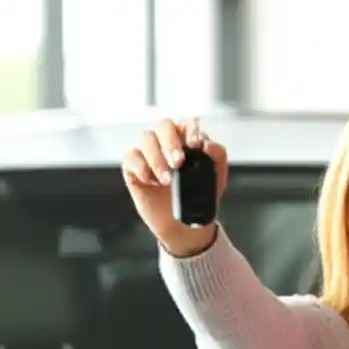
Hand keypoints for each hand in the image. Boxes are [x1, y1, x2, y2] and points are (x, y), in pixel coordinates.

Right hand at [122, 117, 227, 256]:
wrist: (184, 225)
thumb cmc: (200, 196)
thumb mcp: (216, 178)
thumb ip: (218, 156)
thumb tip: (208, 144)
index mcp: (187, 140)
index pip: (186, 123)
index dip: (190, 129)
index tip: (194, 144)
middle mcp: (166, 142)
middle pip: (163, 125)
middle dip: (170, 142)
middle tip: (178, 162)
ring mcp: (148, 153)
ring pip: (146, 138)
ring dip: (156, 157)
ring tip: (167, 180)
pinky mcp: (133, 167)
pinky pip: (130, 156)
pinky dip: (140, 166)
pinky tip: (150, 181)